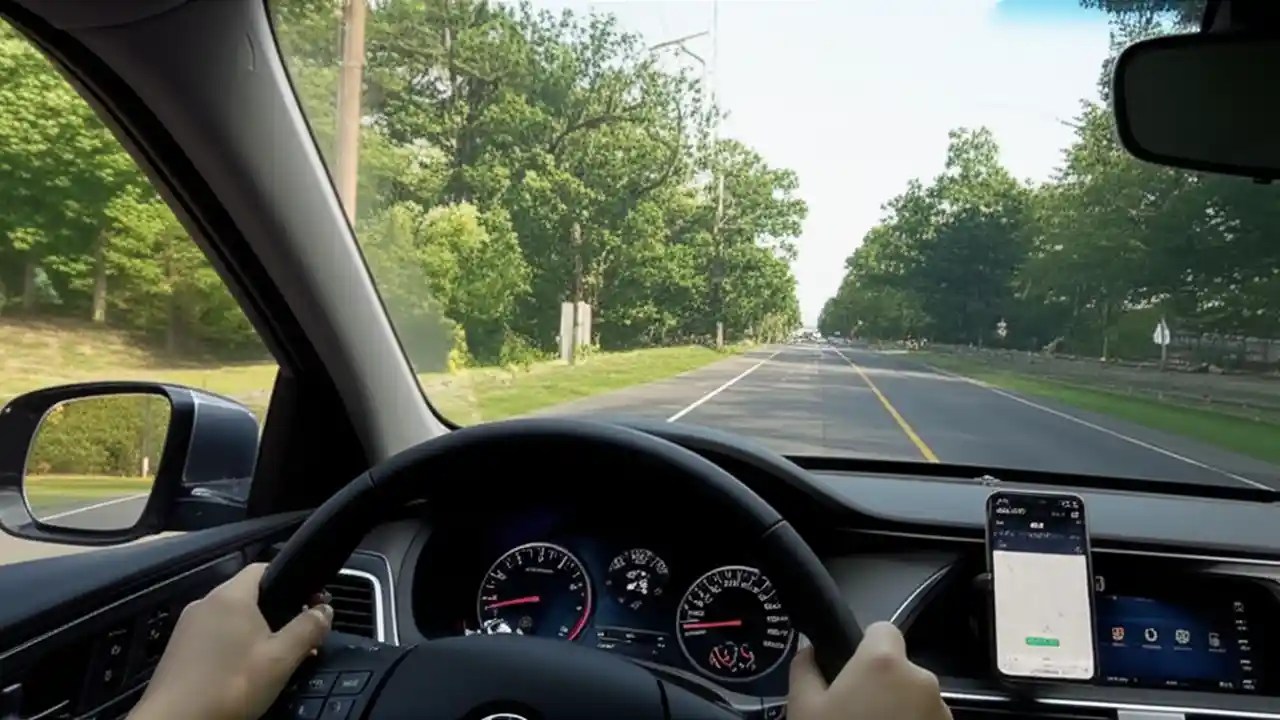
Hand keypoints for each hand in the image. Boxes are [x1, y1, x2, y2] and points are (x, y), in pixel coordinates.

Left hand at [128, 563, 332, 719]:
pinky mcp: (177, 650)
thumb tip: (325, 610)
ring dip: (255, 632)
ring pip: (231, 619)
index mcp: (231, 596)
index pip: (263, 567)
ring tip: (274, 660)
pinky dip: (233, 647)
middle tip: (298, 638)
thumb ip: (308, 629)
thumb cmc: (229, 687)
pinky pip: (214, 637)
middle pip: (249, 595)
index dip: (291, 579)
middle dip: (277, 613)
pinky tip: (242, 672)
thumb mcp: (281, 659)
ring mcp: (187, 627)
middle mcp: (205, 603)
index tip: (311, 600)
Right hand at [789, 621, 951, 719]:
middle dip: (881, 685)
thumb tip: (811, 652)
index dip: (865, 647)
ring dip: (900, 711)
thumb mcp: (803, 709)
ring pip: (915, 699)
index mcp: (884, 663)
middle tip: (854, 713)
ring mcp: (942, 714)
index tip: (850, 672)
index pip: (883, 630)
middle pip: (900, 669)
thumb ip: (805, 669)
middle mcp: (921, 681)